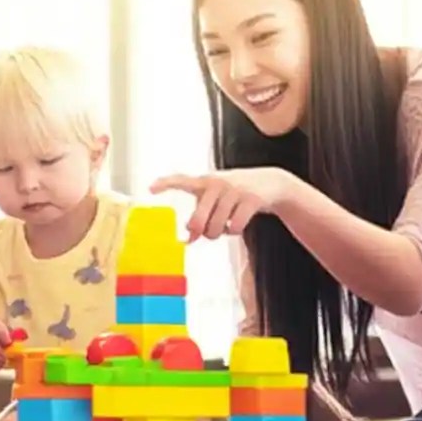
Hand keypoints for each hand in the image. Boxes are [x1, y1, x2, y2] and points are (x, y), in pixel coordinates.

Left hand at [150, 167, 297, 241]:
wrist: (271, 182)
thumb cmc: (234, 193)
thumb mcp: (215, 200)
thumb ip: (200, 216)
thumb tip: (187, 240)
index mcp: (205, 182)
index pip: (181, 180)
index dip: (165, 184)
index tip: (150, 188)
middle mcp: (217, 183)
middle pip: (197, 221)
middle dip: (202, 232)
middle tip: (206, 231)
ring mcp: (234, 190)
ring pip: (216, 228)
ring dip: (219, 233)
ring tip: (225, 225)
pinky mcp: (251, 199)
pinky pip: (235, 228)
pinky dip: (234, 231)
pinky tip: (238, 223)